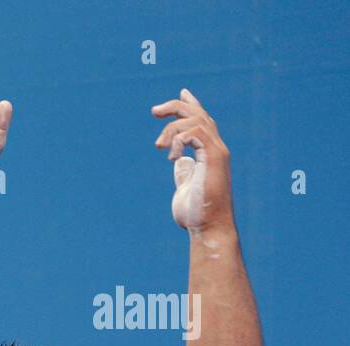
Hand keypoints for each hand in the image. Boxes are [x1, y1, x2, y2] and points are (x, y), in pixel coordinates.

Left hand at [152, 88, 234, 233]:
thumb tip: (179, 162)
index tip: (182, 92)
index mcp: (209, 153)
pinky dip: (178, 140)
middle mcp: (216, 148)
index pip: (202, 121)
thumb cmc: (196, 213)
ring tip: (159, 147)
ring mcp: (217, 152)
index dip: (192, 105)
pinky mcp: (214, 157)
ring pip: (195, 120)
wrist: (208, 228)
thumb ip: (184, 172)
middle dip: (176, 107)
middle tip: (154, 112)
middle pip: (199, 114)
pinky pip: (195, 133)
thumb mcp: (185, 187)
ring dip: (172, 129)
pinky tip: (171, 157)